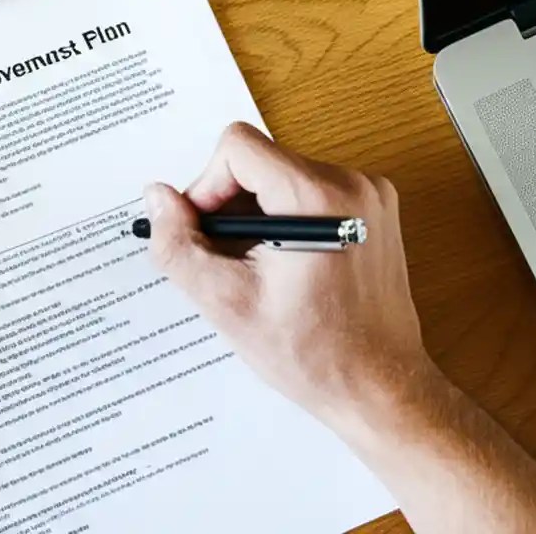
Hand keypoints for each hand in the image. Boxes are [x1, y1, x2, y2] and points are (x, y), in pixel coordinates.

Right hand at [144, 122, 435, 427]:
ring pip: (282, 177)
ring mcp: (369, 196)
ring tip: (258, 272)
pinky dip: (285, 222)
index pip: (237, 147)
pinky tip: (284, 269)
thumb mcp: (225, 302)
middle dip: (231, 207)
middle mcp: (351, 185)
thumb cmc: (313, 354)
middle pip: (260, 162)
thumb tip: (157, 198)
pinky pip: (310, 194)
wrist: (378, 388)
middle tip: (227, 262)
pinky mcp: (374, 212)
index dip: (207, 186)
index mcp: (317, 198)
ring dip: (256, 218)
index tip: (205, 233)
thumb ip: (179, 244)